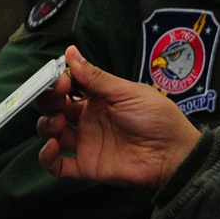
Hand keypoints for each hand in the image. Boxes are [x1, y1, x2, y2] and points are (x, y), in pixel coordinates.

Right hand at [35, 47, 201, 188]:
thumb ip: (95, 77)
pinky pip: (59, 165)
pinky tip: (51, 147)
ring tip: (57, 123)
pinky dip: (47, 157)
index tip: (61, 81)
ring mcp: (86, 142)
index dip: (59, 82)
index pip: (67, 86)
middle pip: (54, 107)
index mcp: (98, 98)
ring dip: (45, 125)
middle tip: (56, 99)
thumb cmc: (157, 118)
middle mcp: (88, 118)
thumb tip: (70, 52)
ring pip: (51, 133)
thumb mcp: (127, 92)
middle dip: (47, 100)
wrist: (174, 154)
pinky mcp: (88, 166)